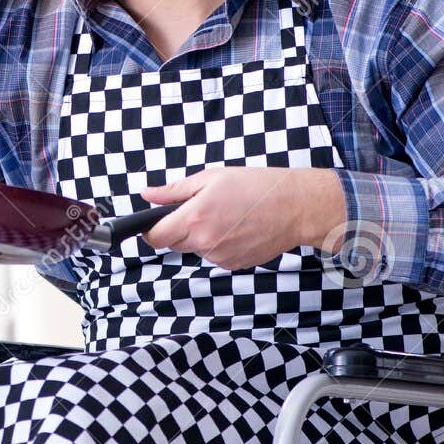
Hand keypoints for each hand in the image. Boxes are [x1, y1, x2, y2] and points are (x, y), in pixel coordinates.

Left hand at [140, 166, 346, 270]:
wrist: (295, 207)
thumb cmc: (256, 187)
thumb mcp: (211, 178)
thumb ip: (175, 190)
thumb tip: (148, 195)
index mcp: (195, 217)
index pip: (156, 237)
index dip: (149, 231)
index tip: (152, 224)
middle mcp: (204, 242)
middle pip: (174, 244)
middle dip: (179, 229)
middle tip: (201, 210)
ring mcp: (220, 256)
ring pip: (196, 250)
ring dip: (201, 237)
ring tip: (225, 216)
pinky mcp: (233, 264)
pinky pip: (214, 256)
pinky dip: (219, 244)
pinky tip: (236, 229)